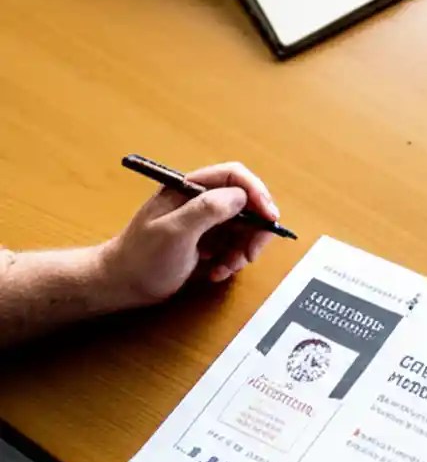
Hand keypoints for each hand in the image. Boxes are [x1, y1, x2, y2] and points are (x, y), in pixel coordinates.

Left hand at [98, 162, 279, 309]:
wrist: (122, 284)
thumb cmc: (141, 258)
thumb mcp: (174, 232)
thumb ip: (207, 210)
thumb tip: (240, 197)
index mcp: (189, 189)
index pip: (234, 177)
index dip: (257, 194)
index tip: (269, 218)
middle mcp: (200, 201)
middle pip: (246, 204)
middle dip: (253, 231)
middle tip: (250, 254)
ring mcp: (204, 222)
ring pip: (244, 228)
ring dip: (242, 250)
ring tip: (226, 268)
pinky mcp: (207, 242)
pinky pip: (234, 246)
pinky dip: (232, 261)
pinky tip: (215, 272)